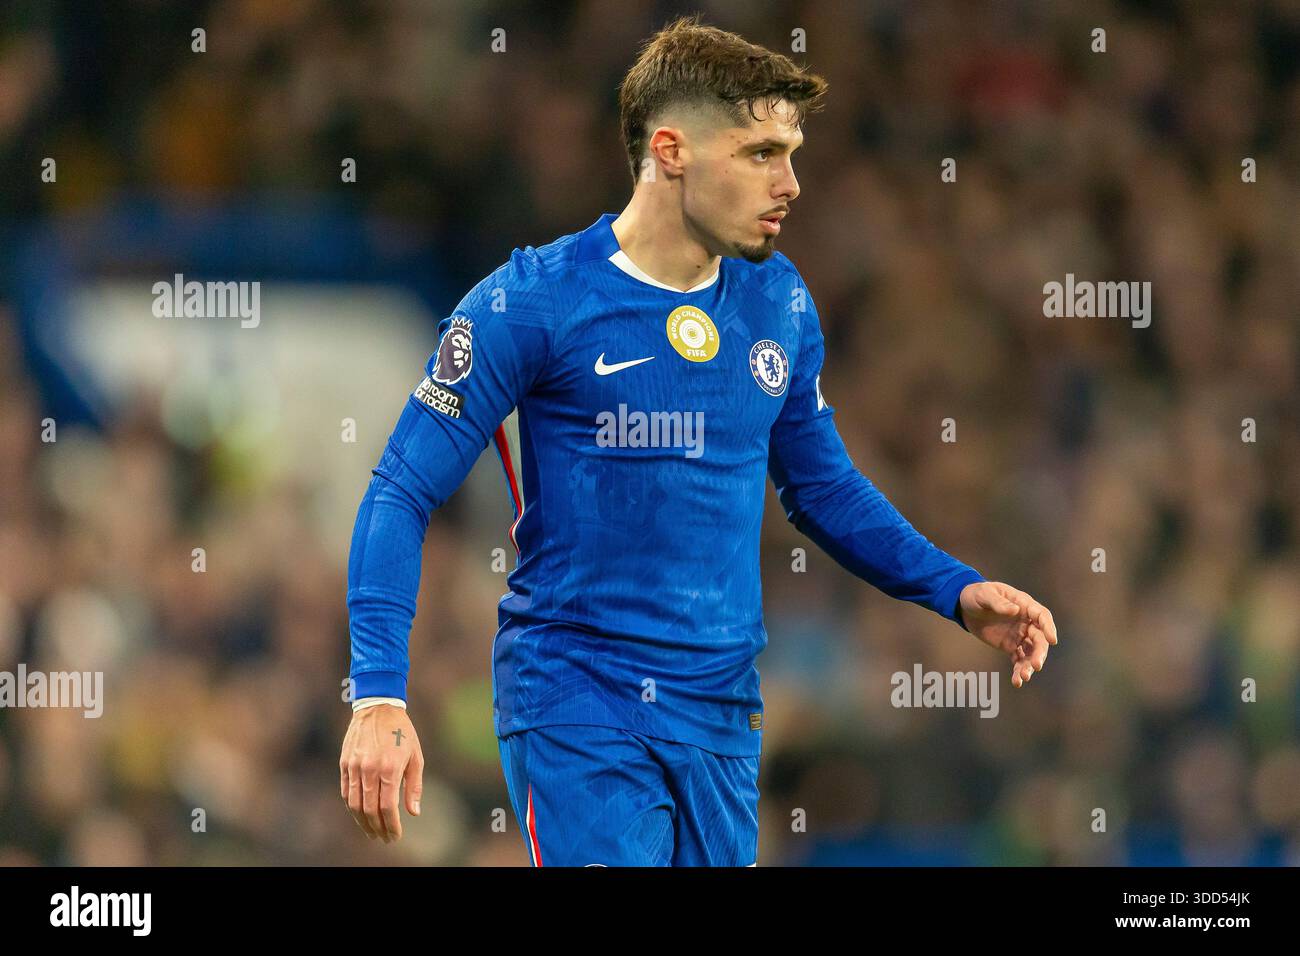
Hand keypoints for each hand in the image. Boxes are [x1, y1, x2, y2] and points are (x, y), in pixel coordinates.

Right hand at [340, 704, 423, 842]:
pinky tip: (360, 815)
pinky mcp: (344, 763)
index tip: (395, 836)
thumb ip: (414, 786)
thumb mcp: (416, 756)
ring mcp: (354, 767)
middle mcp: (369, 769)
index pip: (387, 807)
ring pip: (354, 804)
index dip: (391, 825)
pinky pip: (345, 792)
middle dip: (378, 828)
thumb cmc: (402, 732)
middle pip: (370, 809)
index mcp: (389, 767)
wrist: (377, 707)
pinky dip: (352, 807)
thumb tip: (414, 812)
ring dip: (363, 823)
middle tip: (384, 838)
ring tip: (372, 832)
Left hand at [959, 581, 1058, 687]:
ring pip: (1031, 652)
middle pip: (1040, 638)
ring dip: (1029, 665)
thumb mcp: (985, 594)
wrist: (966, 607)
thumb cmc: (977, 595)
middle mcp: (1026, 622)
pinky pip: (1019, 660)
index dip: (1049, 628)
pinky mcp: (1011, 646)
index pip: (1042, 616)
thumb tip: (1015, 610)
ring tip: (1023, 677)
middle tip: (1036, 665)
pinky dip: (1019, 670)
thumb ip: (999, 602)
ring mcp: (1020, 635)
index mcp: (1024, 605)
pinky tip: (1017, 682)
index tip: (1053, 640)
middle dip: (1040, 653)